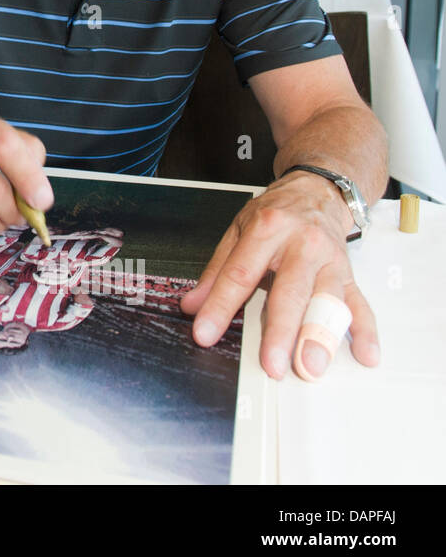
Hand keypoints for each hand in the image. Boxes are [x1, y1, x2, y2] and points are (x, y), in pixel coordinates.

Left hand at [181, 170, 379, 379]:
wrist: (317, 190)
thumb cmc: (275, 213)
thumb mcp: (237, 231)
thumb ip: (215, 271)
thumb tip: (192, 305)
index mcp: (266, 229)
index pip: (239, 274)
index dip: (220, 306)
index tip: (205, 334)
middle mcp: (302, 244)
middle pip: (289, 291)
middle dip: (280, 331)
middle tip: (272, 363)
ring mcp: (329, 260)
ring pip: (327, 300)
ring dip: (321, 336)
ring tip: (312, 366)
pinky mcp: (350, 273)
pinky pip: (360, 304)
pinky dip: (365, 331)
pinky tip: (365, 353)